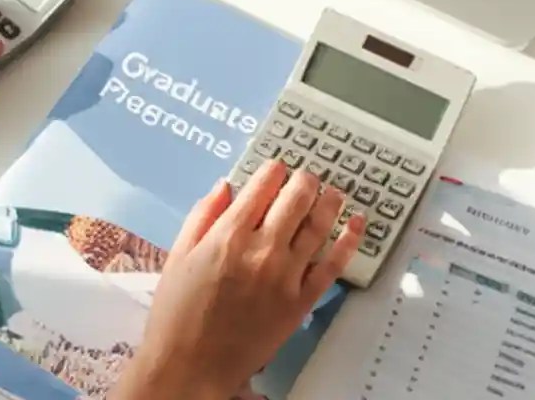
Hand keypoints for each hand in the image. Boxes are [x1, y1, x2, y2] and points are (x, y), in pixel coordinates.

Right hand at [112, 160, 364, 399]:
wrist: (192, 366)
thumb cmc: (178, 314)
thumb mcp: (179, 256)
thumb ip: (203, 216)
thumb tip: (226, 186)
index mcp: (229, 235)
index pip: (263, 185)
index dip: (274, 169)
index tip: (277, 167)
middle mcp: (263, 250)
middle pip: (297, 197)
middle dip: (304, 180)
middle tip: (305, 177)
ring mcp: (286, 276)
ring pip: (320, 225)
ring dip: (330, 201)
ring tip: (333, 191)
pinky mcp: (302, 301)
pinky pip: (332, 265)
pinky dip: (348, 240)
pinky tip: (357, 223)